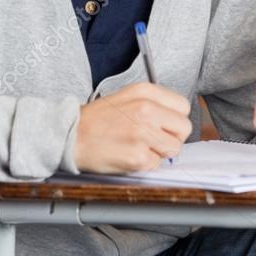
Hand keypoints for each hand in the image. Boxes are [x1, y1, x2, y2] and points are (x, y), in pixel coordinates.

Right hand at [74, 83, 191, 172]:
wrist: (71, 136)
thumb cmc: (98, 119)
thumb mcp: (127, 97)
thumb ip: (154, 103)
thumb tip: (176, 118)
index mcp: (145, 92)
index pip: (183, 106)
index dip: (175, 118)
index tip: (165, 125)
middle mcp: (147, 109)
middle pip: (184, 128)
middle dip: (172, 137)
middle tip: (153, 139)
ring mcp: (143, 133)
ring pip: (174, 148)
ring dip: (160, 152)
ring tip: (139, 147)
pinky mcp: (138, 156)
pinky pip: (157, 164)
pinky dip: (145, 164)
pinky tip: (130, 155)